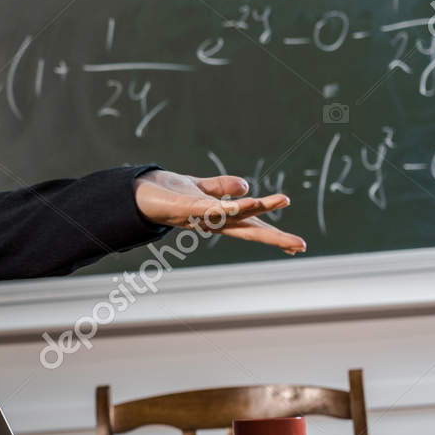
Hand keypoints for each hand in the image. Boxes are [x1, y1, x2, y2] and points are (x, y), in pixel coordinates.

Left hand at [133, 170, 306, 254]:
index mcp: (218, 218)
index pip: (251, 227)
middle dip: (274, 237)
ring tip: (283, 200)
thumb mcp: (200, 187)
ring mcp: (199, 217)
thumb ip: (221, 187)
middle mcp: (211, 221)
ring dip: (258, 208)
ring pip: (234, 214)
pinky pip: (210, 208)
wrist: (133, 193)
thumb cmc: (166, 193)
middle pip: (247, 229)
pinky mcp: (185, 209)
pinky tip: (246, 201)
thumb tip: (246, 187)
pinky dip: (228, 205)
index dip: (272, 235)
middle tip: (300, 245)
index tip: (297, 247)